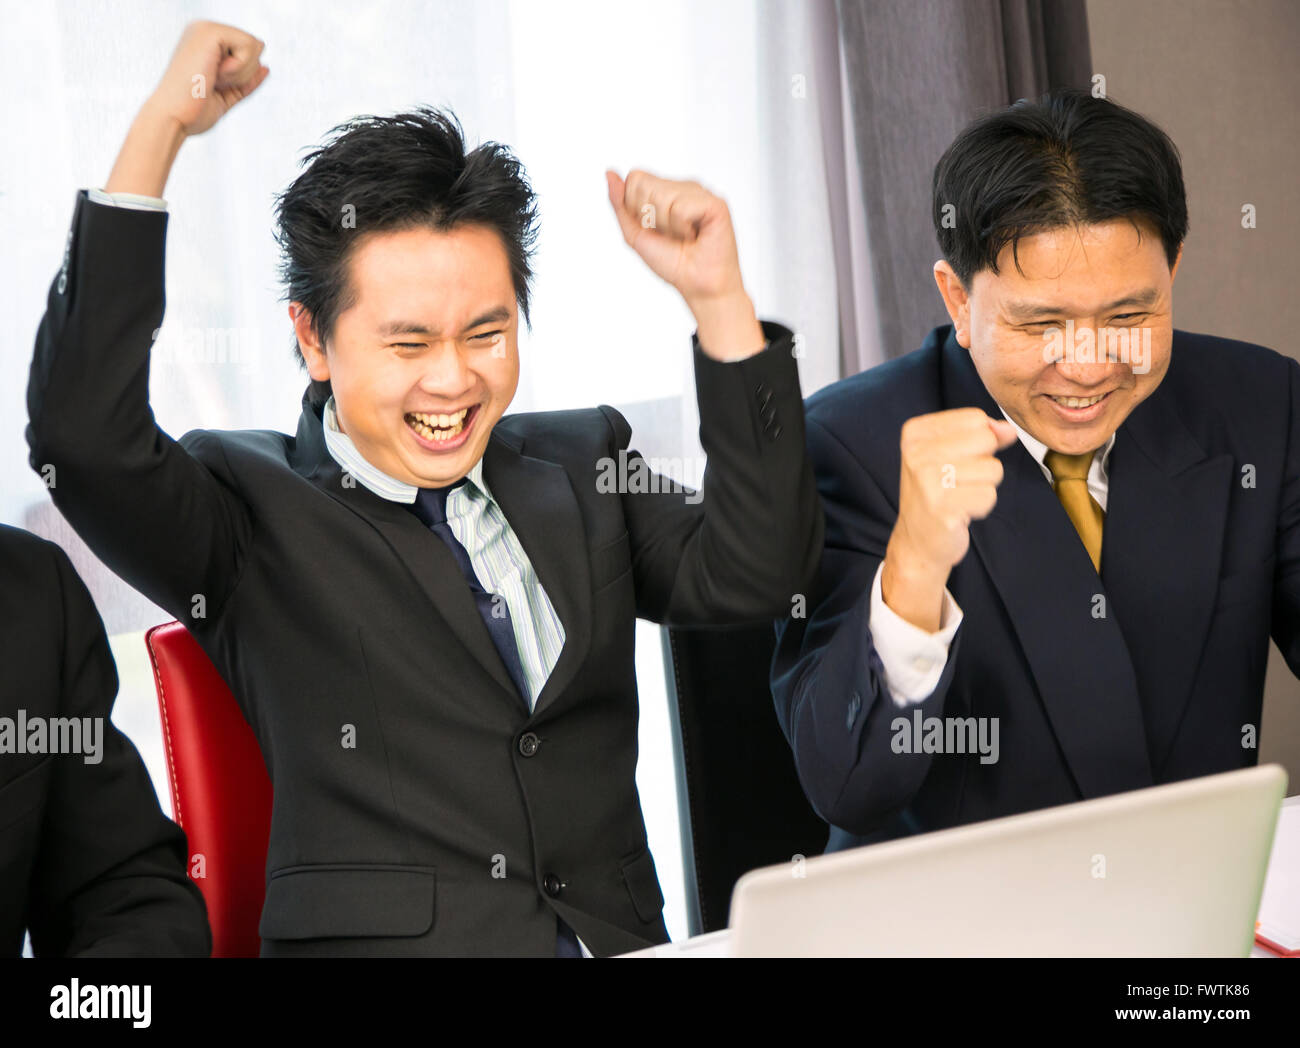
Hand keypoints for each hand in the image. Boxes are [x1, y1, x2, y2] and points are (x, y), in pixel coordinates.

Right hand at [148, 20, 268, 137]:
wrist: (173, 118)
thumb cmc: (194, 112)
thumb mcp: (226, 95)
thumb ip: (245, 81)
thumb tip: (266, 67)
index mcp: (206, 42)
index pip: (251, 52)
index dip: (244, 76)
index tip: (215, 84)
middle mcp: (204, 29)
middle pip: (257, 46)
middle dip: (245, 74)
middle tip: (214, 82)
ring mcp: (205, 27)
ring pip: (255, 45)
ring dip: (240, 73)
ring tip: (211, 79)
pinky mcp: (210, 31)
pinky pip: (249, 46)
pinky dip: (238, 69)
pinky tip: (214, 74)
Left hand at [606, 169, 763, 359]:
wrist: (697, 285)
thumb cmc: (673, 262)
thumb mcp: (635, 234)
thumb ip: (620, 204)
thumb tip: (609, 174)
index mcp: (666, 190)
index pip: (635, 178)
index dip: (635, 208)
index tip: (654, 228)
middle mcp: (683, 186)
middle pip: (644, 185)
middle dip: (649, 218)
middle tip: (670, 235)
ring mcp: (700, 192)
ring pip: (661, 196)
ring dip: (667, 226)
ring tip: (684, 237)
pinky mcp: (714, 203)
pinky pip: (680, 208)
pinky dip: (682, 228)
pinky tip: (696, 236)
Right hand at [882, 409, 1017, 629]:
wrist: (918, 541)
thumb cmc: (938, 493)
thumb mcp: (952, 454)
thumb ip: (982, 434)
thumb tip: (1008, 430)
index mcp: (915, 433)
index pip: (976, 419)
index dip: (978, 442)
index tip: (955, 461)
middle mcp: (916, 453)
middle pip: (986, 439)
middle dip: (984, 463)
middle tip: (958, 481)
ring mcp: (927, 480)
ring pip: (993, 469)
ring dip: (984, 487)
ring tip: (959, 497)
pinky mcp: (942, 507)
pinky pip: (989, 496)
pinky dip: (981, 507)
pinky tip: (959, 512)